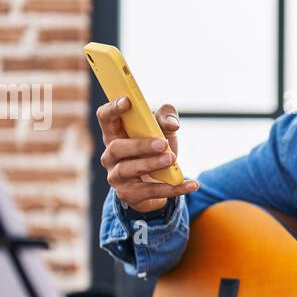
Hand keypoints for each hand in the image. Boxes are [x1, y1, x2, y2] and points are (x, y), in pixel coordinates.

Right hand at [97, 97, 199, 212]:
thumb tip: (173, 123)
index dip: (113, 108)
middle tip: (162, 144)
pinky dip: (172, 188)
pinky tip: (191, 184)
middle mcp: (110, 155)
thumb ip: (167, 118)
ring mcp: (117, 176)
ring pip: (128, 170)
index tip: (128, 101)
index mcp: (115, 134)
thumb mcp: (163, 131)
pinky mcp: (129, 195)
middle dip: (139, 145)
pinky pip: (150, 192)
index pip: (105, 118)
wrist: (160, 182)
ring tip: (171, 160)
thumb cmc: (156, 150)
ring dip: (151, 165)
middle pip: (117, 147)